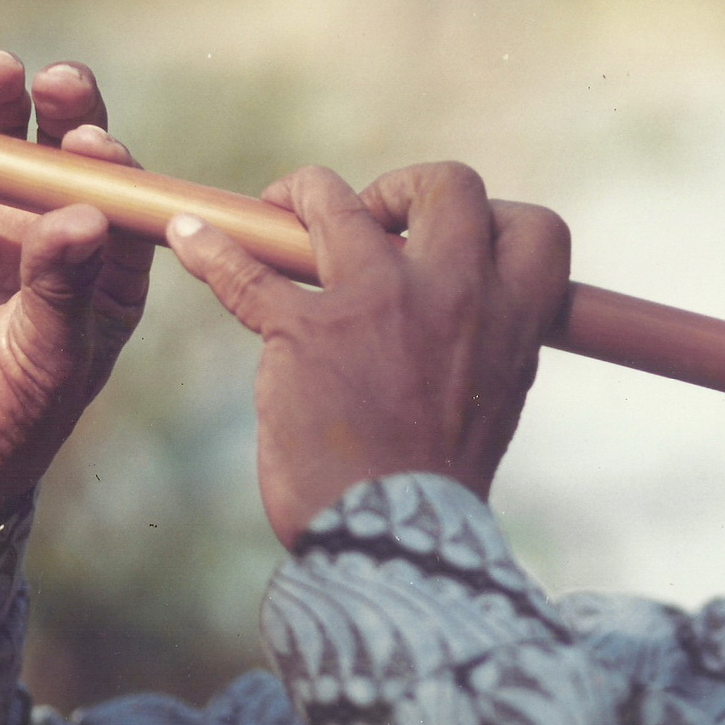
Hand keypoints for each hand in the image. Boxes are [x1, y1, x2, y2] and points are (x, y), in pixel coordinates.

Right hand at [0, 52, 153, 550]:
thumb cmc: (10, 415)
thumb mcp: (48, 360)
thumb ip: (63, 291)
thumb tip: (85, 217)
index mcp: (110, 261)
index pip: (121, 196)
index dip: (111, 165)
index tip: (94, 144)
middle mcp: (56, 226)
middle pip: (67, 149)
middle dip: (68, 110)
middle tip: (60, 85)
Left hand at [166, 162, 568, 547]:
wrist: (394, 540)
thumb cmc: (438, 483)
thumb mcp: (492, 399)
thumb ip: (483, 341)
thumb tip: (459, 308)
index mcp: (515, 317)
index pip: (536, 228)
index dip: (496, 219)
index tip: (454, 242)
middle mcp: (456, 293)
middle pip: (447, 184)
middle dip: (406, 188)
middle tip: (375, 221)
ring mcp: (381, 303)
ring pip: (334, 201)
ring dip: (303, 197)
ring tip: (279, 212)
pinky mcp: (306, 332)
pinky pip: (245, 267)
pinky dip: (209, 249)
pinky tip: (187, 235)